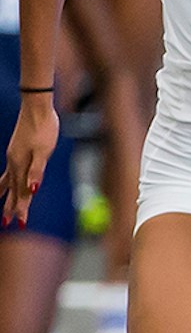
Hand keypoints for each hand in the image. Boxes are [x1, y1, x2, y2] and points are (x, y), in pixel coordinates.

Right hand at [1, 100, 57, 227]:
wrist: (36, 107)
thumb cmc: (44, 128)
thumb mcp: (44, 150)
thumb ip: (38, 169)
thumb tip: (33, 188)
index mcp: (21, 165)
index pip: (22, 192)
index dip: (22, 208)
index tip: (21, 224)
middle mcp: (14, 162)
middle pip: (14, 189)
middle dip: (12, 207)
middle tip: (9, 224)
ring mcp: (14, 156)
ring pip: (9, 181)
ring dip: (7, 196)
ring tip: (0, 206)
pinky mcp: (16, 150)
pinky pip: (8, 171)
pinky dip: (5, 182)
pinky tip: (5, 182)